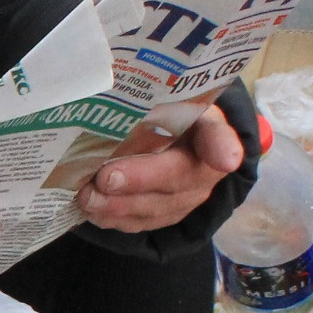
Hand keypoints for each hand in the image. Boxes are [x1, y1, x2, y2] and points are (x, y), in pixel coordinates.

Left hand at [76, 109, 244, 232]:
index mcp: (210, 131)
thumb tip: (116, 90)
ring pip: (156, 207)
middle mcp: (204, 170)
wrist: (172, 140)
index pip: (220, 138)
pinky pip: (141, 222)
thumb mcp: (167, 100)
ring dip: (118, 205)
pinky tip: (90, 210)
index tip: (225, 158)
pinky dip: (113, 218)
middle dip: (140, 180)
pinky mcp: (165, 215)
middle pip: (178, 179)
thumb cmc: (167, 114)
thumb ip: (155, 99)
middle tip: (105, 177)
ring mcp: (186, 198)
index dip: (221, 148)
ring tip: (87, 197)